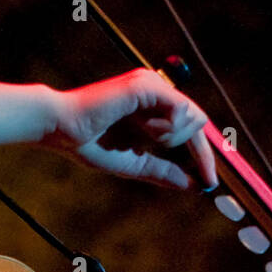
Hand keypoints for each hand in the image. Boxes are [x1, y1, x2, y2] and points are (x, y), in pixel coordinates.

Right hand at [42, 68, 217, 189]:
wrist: (61, 129)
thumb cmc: (89, 144)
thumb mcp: (133, 163)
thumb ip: (161, 171)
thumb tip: (193, 185)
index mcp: (151, 105)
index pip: (189, 127)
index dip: (203, 154)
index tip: (210, 181)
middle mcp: (155, 91)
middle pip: (198, 121)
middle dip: (202, 153)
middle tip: (205, 178)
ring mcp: (151, 85)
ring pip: (192, 117)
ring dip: (173, 139)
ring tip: (144, 140)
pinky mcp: (145, 86)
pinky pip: (178, 111)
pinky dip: (167, 130)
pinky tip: (143, 131)